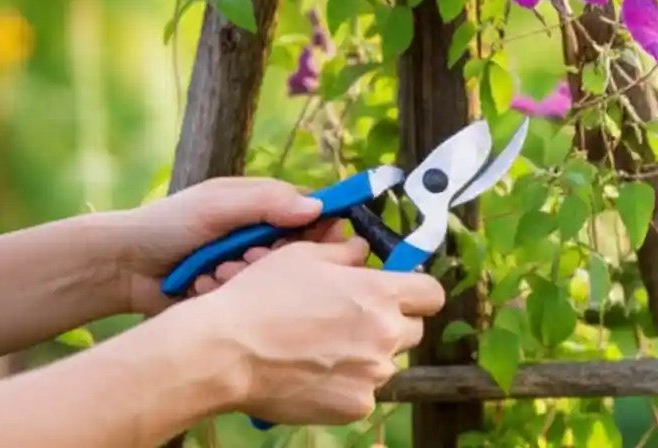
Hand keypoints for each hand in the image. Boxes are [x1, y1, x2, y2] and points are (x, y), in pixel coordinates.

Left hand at [108, 177, 345, 314]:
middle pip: (302, 249)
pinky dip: (234, 294)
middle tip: (248, 257)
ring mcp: (249, 267)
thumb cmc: (167, 225)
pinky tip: (206, 288)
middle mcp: (261, 235)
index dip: (322, 227)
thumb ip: (266, 202)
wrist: (121, 268)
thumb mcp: (217, 206)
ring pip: (280, 278)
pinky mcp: (236, 295)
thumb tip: (318, 207)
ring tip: (218, 273)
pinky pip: (255, 299)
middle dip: (277, 256)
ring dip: (251, 276)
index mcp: (262, 205)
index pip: (313, 212)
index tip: (320, 241)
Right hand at [187, 238, 445, 424]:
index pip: (432, 294)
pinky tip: (313, 374)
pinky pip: (364, 392)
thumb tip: (362, 251)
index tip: (399, 294)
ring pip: (386, 363)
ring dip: (367, 356)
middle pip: (413, 330)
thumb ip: (344, 254)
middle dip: (392, 323)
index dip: (417, 292)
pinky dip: (346, 385)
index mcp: (381, 293)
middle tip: (354, 321)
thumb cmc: (261, 296)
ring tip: (323, 349)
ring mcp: (373, 374)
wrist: (225, 352)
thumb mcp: (303, 257)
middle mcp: (386, 334)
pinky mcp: (355, 406)